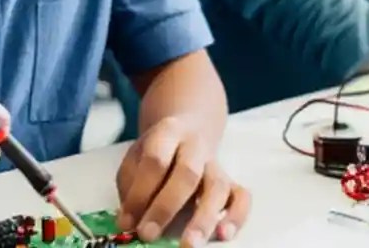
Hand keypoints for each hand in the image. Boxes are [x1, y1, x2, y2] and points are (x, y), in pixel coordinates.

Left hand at [116, 117, 250, 246]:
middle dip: (166, 207)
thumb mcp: (135, 157)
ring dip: (203, 219)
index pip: (156, 160)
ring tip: (190, 245)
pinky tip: (223, 236)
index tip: (126, 222)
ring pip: (217, 188)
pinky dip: (236, 217)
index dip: (140, 192)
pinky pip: (242, 198)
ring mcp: (216, 165)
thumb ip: (131, 186)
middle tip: (148, 234)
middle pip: (187, 173)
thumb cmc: (157, 152)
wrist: (189, 131)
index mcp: (168, 133)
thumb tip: (129, 222)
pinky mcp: (231, 182)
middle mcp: (196, 147)